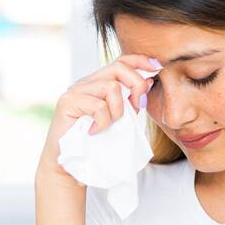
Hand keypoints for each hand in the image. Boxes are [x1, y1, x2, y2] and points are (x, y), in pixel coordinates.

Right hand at [38, 53, 158, 174]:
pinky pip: (99, 106)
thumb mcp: (119, 119)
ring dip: (117, 111)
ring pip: (111, 87)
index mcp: (99, 83)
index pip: (121, 62)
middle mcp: (87, 82)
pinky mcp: (68, 101)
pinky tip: (95, 132)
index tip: (156, 67)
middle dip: (136, 85)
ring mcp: (76, 90)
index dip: (140, 60)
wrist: (68, 163)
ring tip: (109, 125)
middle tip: (136, 106)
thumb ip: (131, 102)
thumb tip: (149, 81)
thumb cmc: (95, 143)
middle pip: (118, 68)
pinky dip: (103, 122)